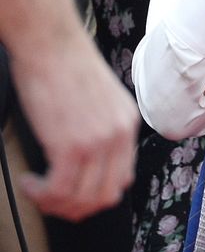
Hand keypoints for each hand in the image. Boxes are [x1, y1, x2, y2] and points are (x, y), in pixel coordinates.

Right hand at [10, 29, 137, 220]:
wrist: (51, 43)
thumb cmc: (65, 64)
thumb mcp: (99, 97)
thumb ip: (101, 125)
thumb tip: (87, 156)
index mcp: (128, 122)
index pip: (123, 177)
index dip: (95, 193)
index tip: (72, 192)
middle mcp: (120, 134)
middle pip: (106, 195)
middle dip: (76, 207)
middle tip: (52, 201)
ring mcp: (99, 142)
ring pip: (83, 198)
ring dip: (54, 203)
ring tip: (36, 191)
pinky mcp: (72, 145)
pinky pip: (60, 190)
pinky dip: (41, 194)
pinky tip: (29, 183)